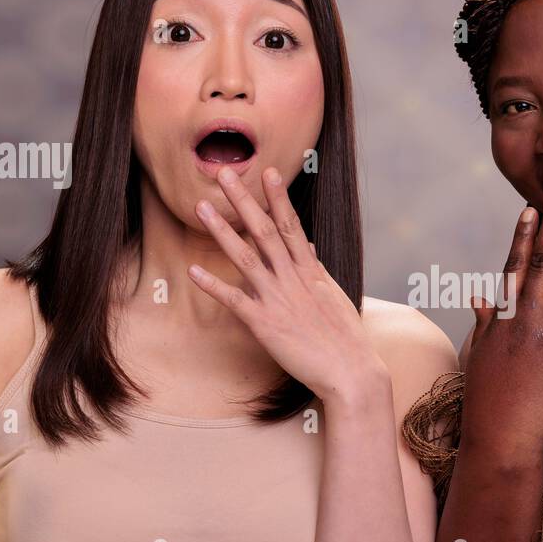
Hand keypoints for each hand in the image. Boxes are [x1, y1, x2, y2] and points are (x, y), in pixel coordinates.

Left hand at [188, 165, 387, 406]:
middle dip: (243, 200)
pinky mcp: (265, 324)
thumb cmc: (344, 337)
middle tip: (224, 173)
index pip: (291, 225)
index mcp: (311, 271)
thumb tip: (309, 248)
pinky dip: (213, 285)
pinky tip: (192, 271)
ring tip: (201, 207)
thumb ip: (316, 270)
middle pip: (264, 230)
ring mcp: (278, 299)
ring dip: (222, 230)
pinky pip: (234, 300)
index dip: (277, 197)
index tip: (267, 172)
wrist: (350, 370)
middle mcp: (293, 278)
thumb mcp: (332, 296)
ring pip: (246, 257)